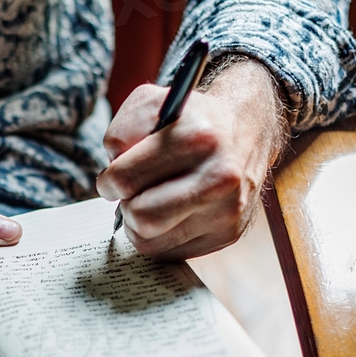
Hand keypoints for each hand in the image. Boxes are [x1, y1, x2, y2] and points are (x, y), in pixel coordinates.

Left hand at [96, 57, 288, 259]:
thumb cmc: (189, 120)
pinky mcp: (229, 234)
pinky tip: (171, 213)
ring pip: (151, 243)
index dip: (109, 181)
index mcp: (198, 138)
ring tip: (151, 201)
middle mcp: (219, 177)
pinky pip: (171, 253)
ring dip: (140, 225)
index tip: (113, 179)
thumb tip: (112, 177)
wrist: (247, 129)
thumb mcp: (151, 103)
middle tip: (133, 193)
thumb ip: (121, 131)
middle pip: (141, 219)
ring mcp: (228, 210)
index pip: (125, 180)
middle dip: (126, 206)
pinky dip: (161, 236)